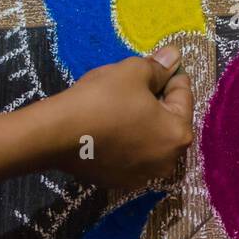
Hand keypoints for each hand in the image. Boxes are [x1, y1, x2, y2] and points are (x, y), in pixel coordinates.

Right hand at [32, 45, 194, 187]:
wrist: (55, 134)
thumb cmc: (101, 99)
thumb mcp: (133, 72)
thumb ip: (158, 66)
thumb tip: (174, 56)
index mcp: (179, 134)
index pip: (183, 95)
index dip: (171, 75)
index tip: (160, 64)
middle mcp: (169, 160)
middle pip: (169, 120)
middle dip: (157, 100)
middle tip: (136, 83)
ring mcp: (145, 175)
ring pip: (151, 138)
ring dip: (143, 120)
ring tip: (121, 103)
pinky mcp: (121, 181)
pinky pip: (132, 153)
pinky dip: (127, 139)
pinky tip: (110, 126)